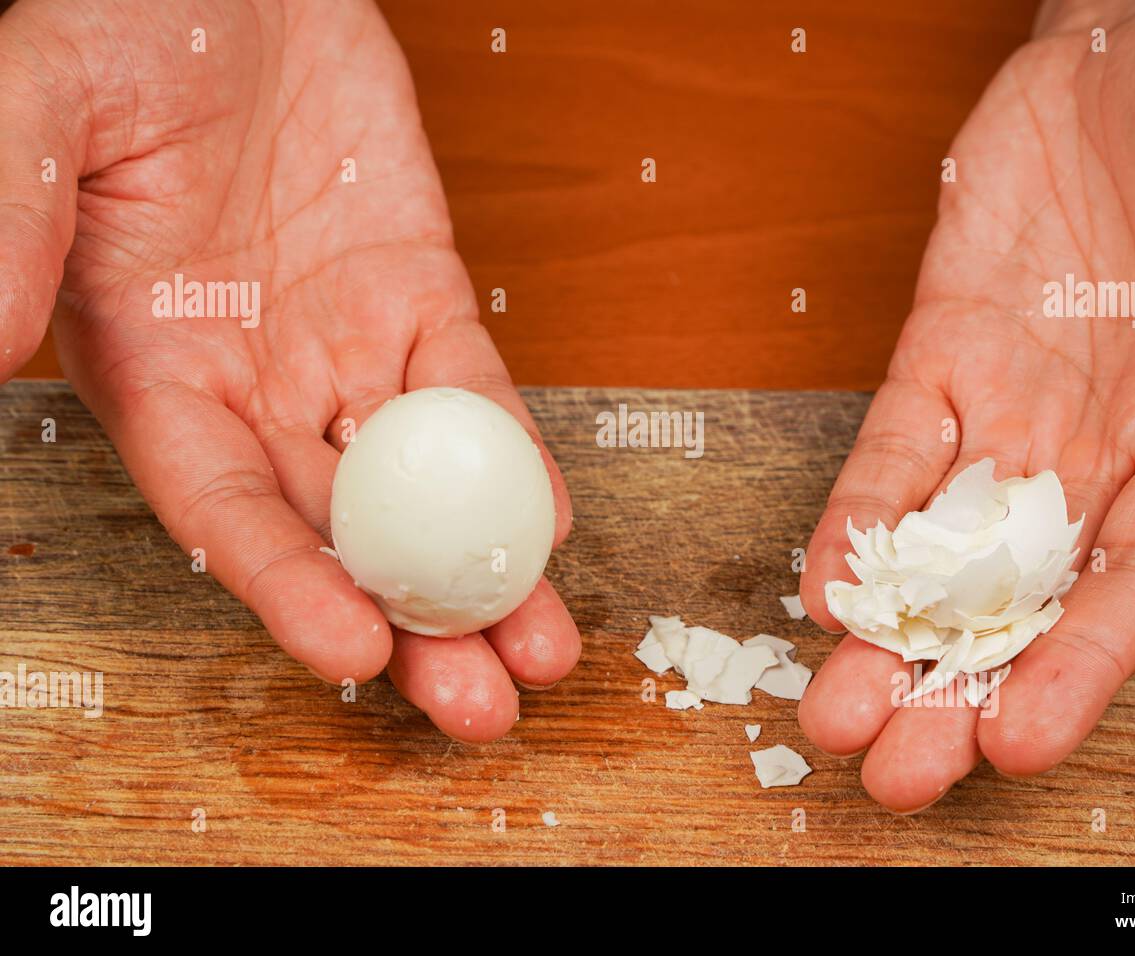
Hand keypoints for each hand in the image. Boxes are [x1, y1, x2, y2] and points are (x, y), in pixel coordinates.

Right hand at [0, 0, 578, 740]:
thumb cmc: (120, 27)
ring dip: (485, 568)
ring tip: (541, 648)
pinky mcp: (420, 294)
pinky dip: (516, 456)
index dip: (287, 585)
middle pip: (341, 530)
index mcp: (158, 373)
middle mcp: (256, 384)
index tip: (353, 653)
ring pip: (423, 483)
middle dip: (413, 620)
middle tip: (479, 703)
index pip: (224, 511)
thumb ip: (10, 222)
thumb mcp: (41, 108)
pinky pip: (475, 390)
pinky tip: (549, 522)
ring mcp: (345, 345)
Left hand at [798, 0, 1134, 809]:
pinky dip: (856, 522)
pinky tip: (825, 587)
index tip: (1019, 741)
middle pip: (1029, 595)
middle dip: (958, 688)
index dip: (1083, 665)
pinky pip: (891, 454)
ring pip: (945, 547)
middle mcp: (1112, 440)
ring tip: (835, 712)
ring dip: (888, 635)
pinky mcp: (943, 355)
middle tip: (894, 772)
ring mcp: (1019, 402)